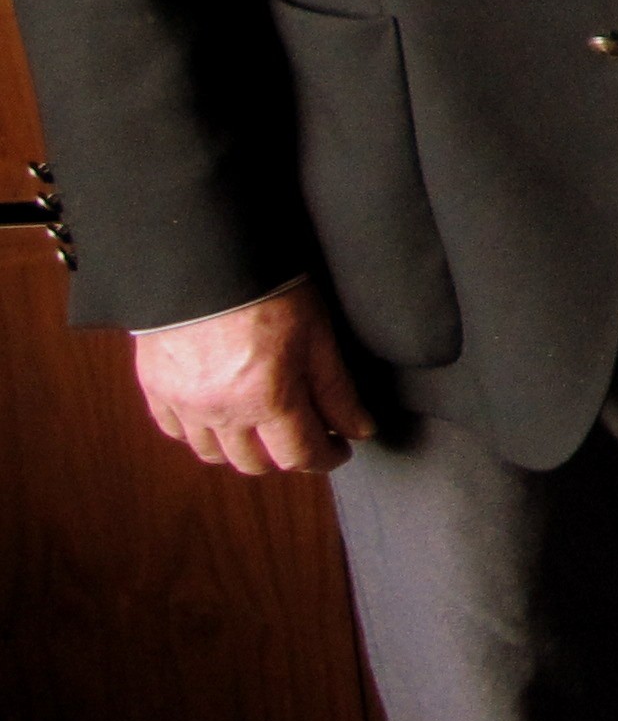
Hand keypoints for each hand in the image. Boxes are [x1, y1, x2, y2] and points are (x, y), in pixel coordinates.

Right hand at [133, 281, 375, 474]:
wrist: (208, 257)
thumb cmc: (270, 287)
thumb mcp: (318, 335)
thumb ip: (336, 390)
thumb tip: (359, 429)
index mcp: (266, 398)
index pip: (299, 455)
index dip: (326, 457)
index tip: (341, 448)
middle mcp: (221, 411)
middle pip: (255, 464)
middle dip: (287, 456)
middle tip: (309, 435)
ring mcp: (184, 404)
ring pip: (214, 456)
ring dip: (244, 451)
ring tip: (268, 428)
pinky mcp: (156, 390)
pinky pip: (178, 432)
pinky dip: (202, 434)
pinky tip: (222, 417)